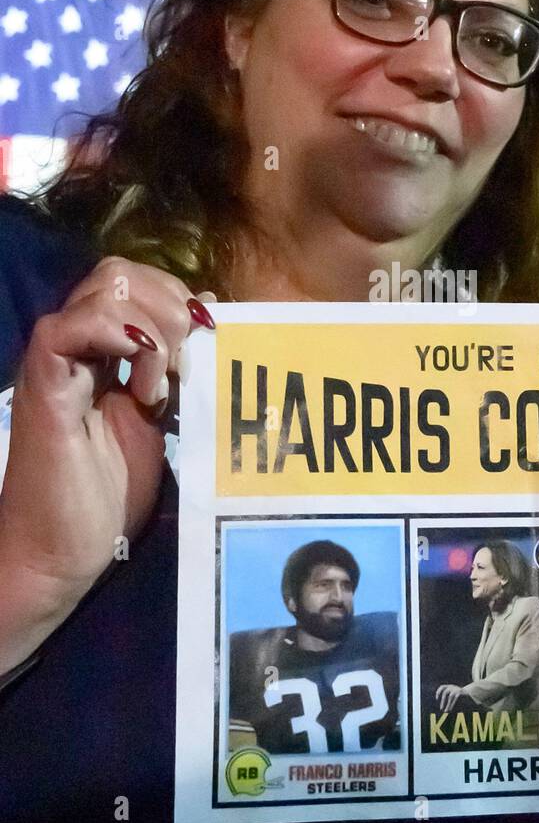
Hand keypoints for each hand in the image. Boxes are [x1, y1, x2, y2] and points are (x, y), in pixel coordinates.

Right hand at [0, 256, 214, 662]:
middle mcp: (76, 343)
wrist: (62, 551)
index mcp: (101, 349)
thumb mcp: (160, 419)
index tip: (206, 348)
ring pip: (108, 286)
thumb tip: (210, 312)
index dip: (179, 301)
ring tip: (163, 383)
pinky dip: (123, 340)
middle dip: (171, 304)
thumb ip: (177, 368)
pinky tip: (143, 387)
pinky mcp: (44, 379)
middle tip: (187, 363)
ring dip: (154, 327)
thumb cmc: (107, 495)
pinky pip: (76, 323)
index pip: (140, 282)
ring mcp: (57, 357)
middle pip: (122, 271)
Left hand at [434, 683, 466, 712]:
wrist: (470, 690)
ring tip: (446, 711)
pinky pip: (454, 699)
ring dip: (447, 705)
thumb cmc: (459, 692)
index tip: (437, 698)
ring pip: (450, 697)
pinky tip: (450, 709)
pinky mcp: (459, 692)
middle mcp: (452, 686)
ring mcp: (456, 689)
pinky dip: (452, 704)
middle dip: (442, 702)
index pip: (442, 686)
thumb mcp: (453, 691)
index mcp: (449, 686)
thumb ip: (448, 693)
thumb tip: (441, 701)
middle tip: (441, 708)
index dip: (438, 691)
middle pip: (444, 693)